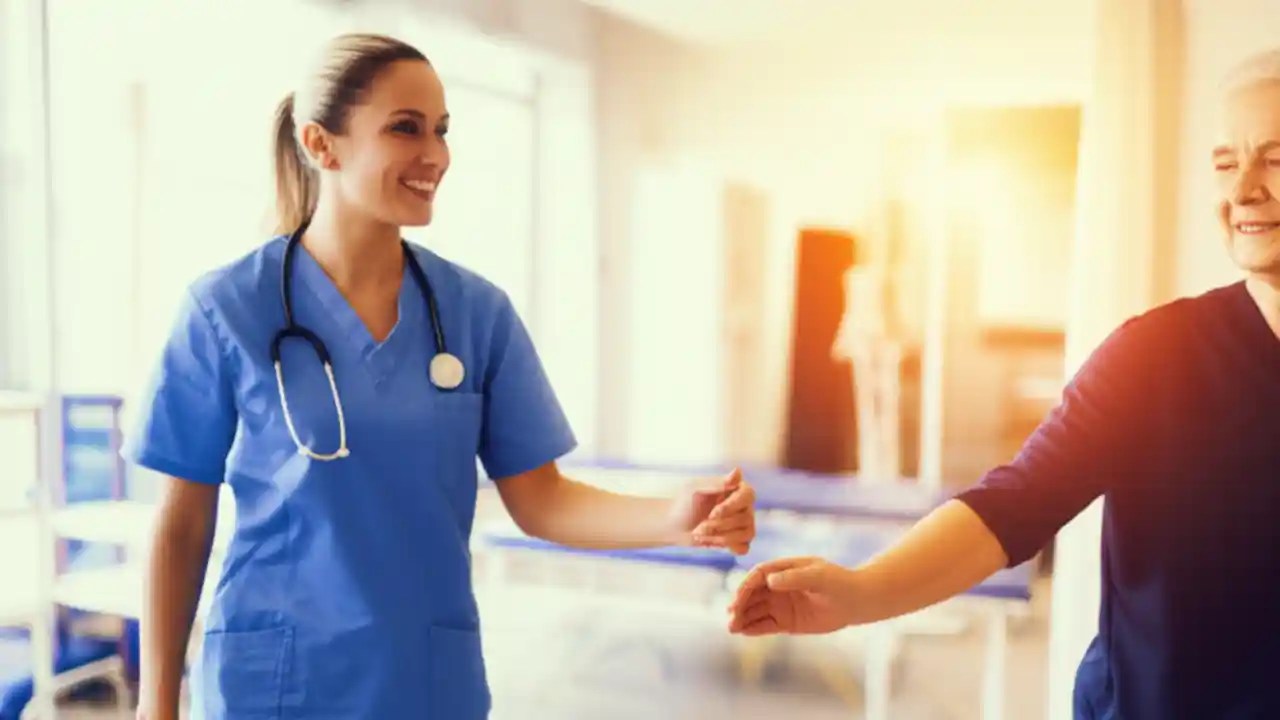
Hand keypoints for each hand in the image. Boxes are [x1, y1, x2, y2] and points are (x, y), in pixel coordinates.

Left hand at [668, 468, 755, 553]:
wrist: (673, 525)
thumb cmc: (684, 503)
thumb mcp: (695, 489)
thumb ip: (716, 482)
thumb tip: (737, 472)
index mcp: (736, 488)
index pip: (748, 495)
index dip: (732, 506)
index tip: (713, 513)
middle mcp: (744, 505)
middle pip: (746, 517)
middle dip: (720, 524)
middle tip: (699, 527)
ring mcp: (744, 524)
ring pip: (746, 533)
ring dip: (720, 536)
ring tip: (700, 533)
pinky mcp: (739, 541)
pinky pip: (743, 547)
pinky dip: (725, 545)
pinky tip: (709, 541)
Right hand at [726, 556, 858, 634]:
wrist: (856, 601)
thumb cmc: (839, 582)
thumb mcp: (819, 576)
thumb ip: (795, 578)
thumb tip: (770, 581)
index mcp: (783, 569)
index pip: (759, 575)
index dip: (747, 585)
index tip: (739, 596)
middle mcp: (778, 586)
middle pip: (752, 594)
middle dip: (739, 604)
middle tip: (730, 615)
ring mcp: (781, 605)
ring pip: (756, 611)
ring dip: (742, 618)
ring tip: (731, 628)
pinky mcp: (786, 622)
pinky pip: (766, 626)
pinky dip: (753, 629)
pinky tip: (743, 632)